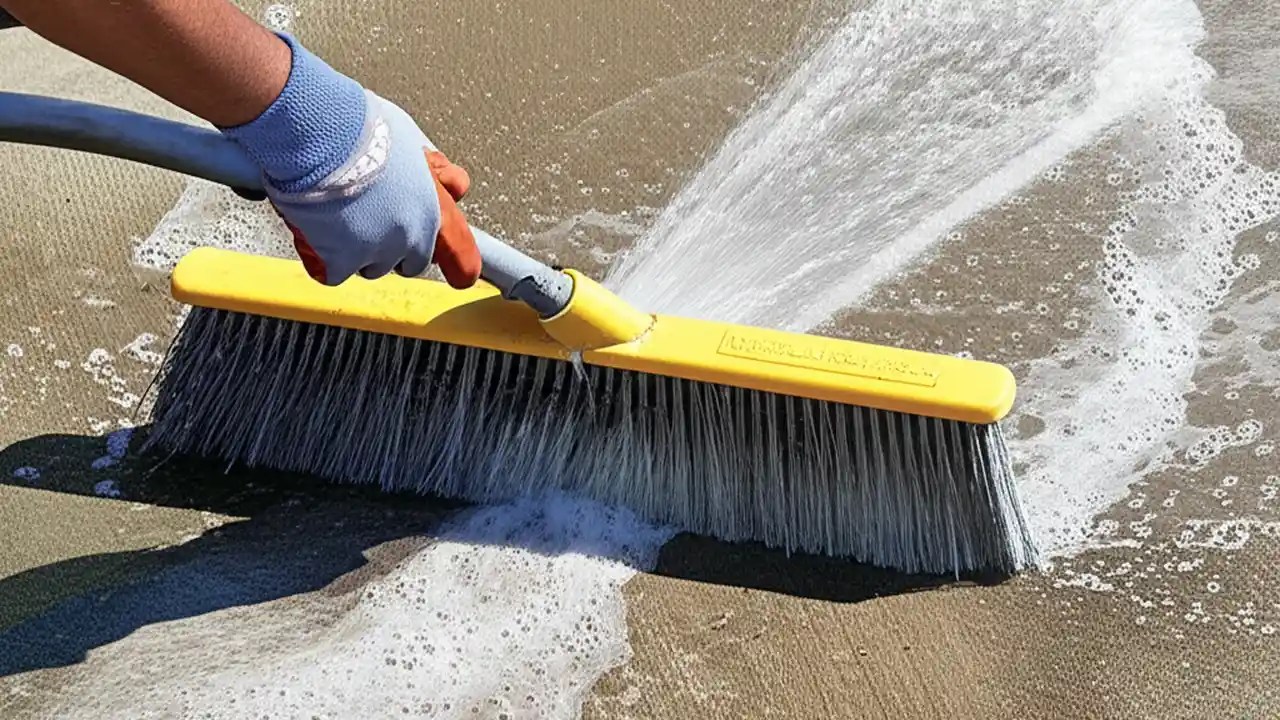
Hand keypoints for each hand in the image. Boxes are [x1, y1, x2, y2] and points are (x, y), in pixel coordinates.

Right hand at [220, 34, 480, 287]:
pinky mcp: (338, 264)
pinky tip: (314, 225)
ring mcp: (375, 254)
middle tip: (371, 217)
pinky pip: (331, 272)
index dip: (456, 261)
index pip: (462, 256)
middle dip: (395, 248)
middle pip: (409, 262)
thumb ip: (435, 175)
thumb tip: (452, 185)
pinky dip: (320, 255)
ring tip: (337, 211)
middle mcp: (410, 238)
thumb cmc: (360, 127)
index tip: (462, 274)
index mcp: (434, 211)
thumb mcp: (414, 144)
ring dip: (356, 250)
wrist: (317, 132)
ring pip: (370, 267)